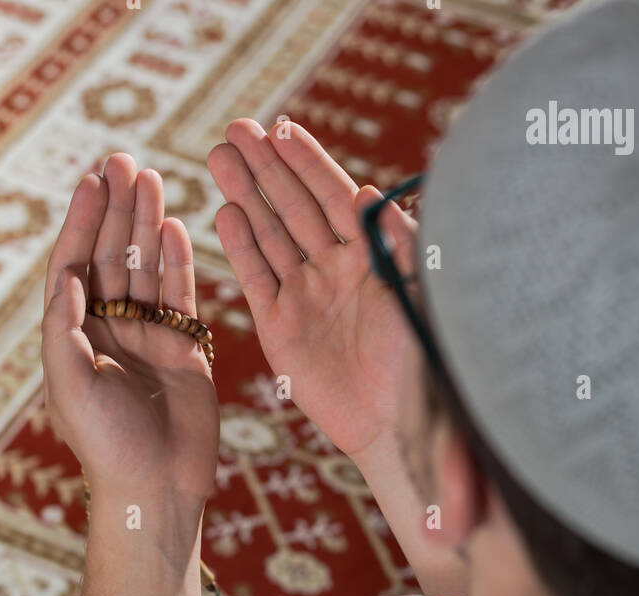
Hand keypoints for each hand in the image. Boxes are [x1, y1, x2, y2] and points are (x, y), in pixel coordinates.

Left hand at [42, 154, 219, 513]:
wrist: (156, 489)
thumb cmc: (106, 446)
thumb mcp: (69, 385)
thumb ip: (62, 328)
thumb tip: (66, 274)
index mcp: (73, 339)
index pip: (74, 266)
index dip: (81, 221)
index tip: (93, 179)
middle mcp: (108, 333)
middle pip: (110, 257)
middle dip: (116, 209)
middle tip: (125, 160)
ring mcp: (147, 340)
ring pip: (145, 270)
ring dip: (147, 224)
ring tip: (152, 177)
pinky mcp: (183, 352)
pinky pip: (180, 297)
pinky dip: (178, 262)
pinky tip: (177, 227)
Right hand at [207, 119, 415, 463]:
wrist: (394, 424)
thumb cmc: (419, 362)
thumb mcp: (417, 295)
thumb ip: (396, 243)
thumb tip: (371, 194)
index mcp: (370, 256)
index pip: (333, 196)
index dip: (307, 163)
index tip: (282, 128)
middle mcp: (334, 270)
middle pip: (293, 207)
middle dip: (265, 167)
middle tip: (236, 128)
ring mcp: (305, 297)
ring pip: (269, 235)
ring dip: (245, 196)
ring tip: (219, 157)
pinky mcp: (280, 328)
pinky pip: (256, 279)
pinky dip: (240, 248)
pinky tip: (224, 214)